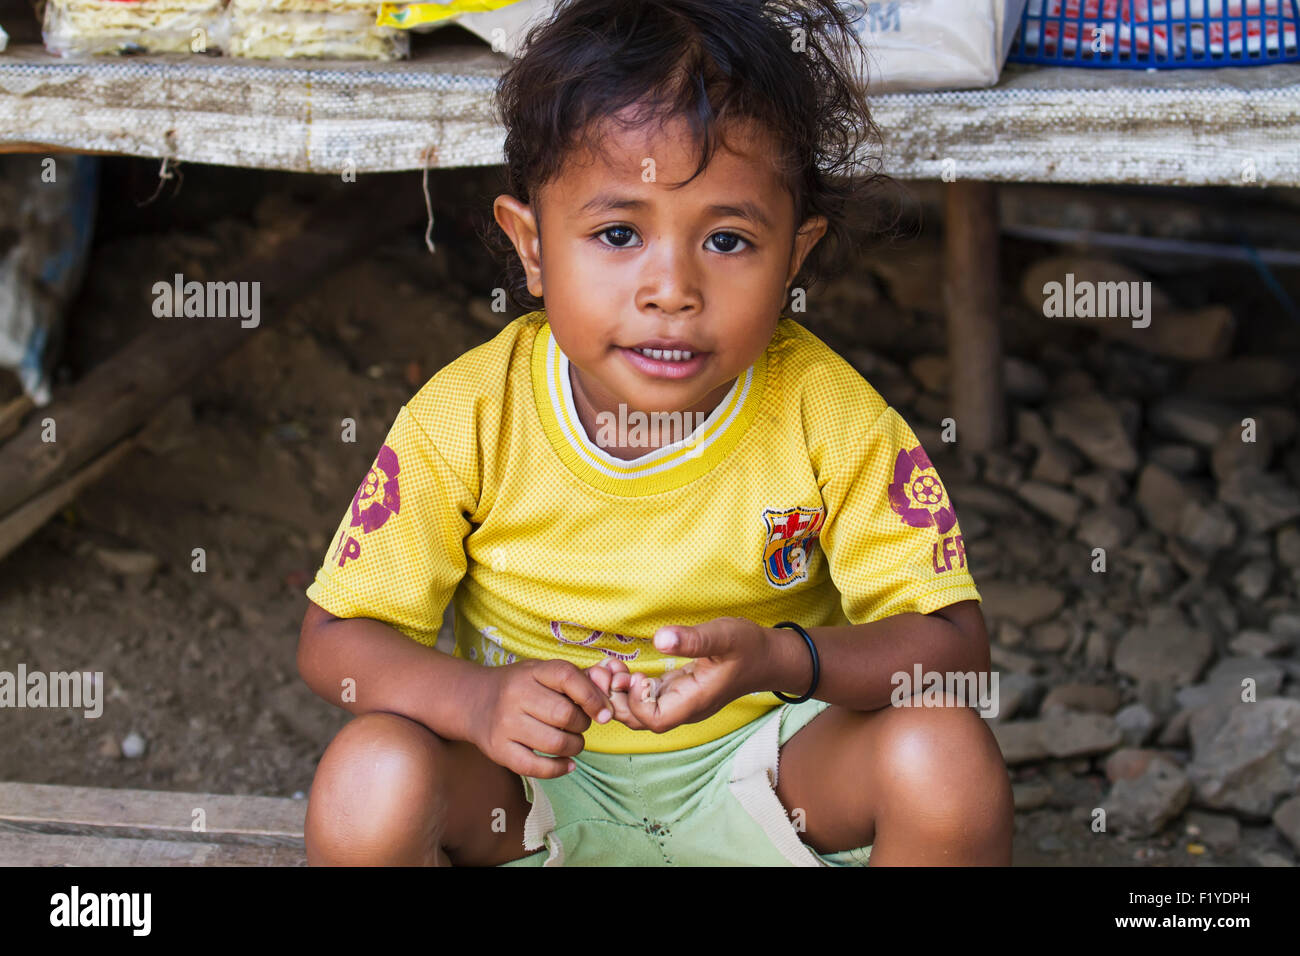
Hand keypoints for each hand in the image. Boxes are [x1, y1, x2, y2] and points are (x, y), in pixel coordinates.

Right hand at [468, 659, 613, 778]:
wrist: (473, 701)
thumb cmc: (519, 687)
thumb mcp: (542, 672)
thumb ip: (576, 680)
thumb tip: (611, 689)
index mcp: (532, 672)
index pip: (567, 677)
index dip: (592, 696)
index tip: (604, 713)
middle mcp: (516, 695)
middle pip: (565, 714)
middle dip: (582, 724)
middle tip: (579, 725)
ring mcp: (505, 724)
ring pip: (555, 742)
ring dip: (574, 747)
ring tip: (573, 743)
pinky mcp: (498, 750)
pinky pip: (536, 767)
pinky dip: (558, 768)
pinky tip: (566, 764)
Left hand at [598, 617, 771, 733]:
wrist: (767, 658)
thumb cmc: (749, 647)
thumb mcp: (724, 636)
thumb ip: (694, 639)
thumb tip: (660, 638)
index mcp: (695, 701)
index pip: (656, 719)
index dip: (638, 703)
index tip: (636, 676)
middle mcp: (685, 707)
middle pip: (640, 720)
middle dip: (617, 700)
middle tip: (608, 671)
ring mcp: (679, 701)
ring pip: (639, 712)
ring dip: (618, 695)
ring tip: (611, 668)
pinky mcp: (676, 691)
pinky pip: (645, 699)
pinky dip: (628, 687)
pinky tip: (620, 668)